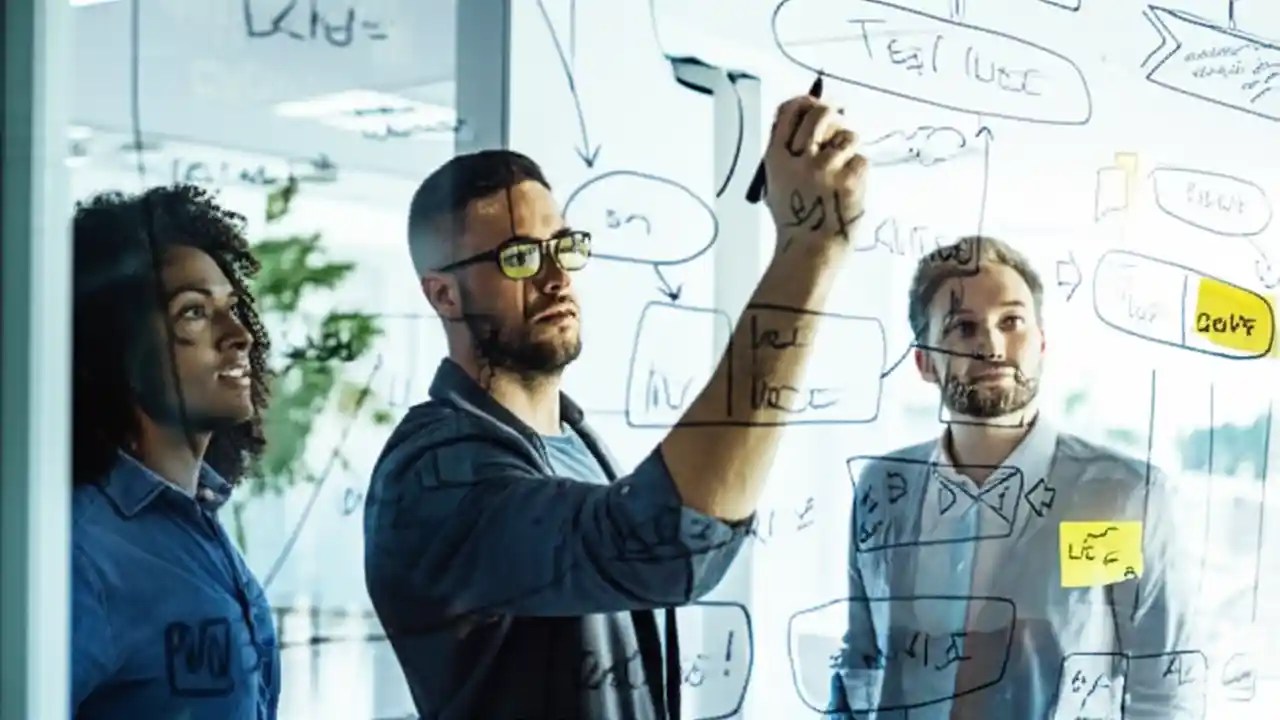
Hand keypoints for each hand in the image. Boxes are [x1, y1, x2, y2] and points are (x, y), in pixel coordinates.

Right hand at [763, 96, 867, 252]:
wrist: (810, 250)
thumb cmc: (795, 220)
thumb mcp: (777, 183)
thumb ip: (787, 152)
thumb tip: (807, 117)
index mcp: (776, 158)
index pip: (789, 111)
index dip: (804, 102)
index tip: (814, 102)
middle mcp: (800, 159)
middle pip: (820, 113)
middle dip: (832, 117)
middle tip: (837, 129)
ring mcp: (826, 168)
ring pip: (847, 136)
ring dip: (848, 148)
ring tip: (841, 171)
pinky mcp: (849, 178)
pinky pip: (861, 160)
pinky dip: (857, 172)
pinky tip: (847, 189)